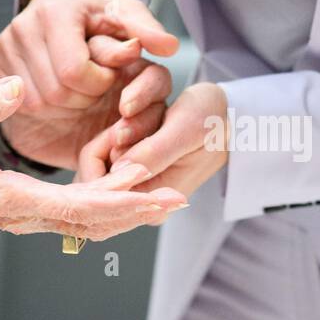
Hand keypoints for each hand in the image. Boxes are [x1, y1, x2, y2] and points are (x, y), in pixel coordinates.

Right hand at [0, 0, 178, 171]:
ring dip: (64, 103)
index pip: (74, 72)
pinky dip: (43, 104)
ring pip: (36, 102)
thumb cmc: (99, 11)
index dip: (98, 82)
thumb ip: (146, 30)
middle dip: (84, 96)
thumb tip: (169, 46)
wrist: (62, 2)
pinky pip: (19, 103)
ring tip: (77, 84)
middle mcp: (22, 26)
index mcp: (56, 11)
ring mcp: (3, 44)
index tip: (108, 72)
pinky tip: (57, 86)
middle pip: (55, 92)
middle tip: (95, 82)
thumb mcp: (126, 12)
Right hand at [0, 75, 186, 238]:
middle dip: (137, 212)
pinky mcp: (23, 207)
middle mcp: (25, 215)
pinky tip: (123, 190)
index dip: (122, 201)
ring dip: (124, 211)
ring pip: (86, 221)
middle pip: (93, 221)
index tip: (158, 194)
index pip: (79, 206)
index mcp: (12, 201)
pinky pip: (72, 211)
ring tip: (162, 197)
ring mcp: (25, 215)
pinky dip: (102, 204)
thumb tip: (19, 86)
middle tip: (178, 198)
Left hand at [87, 82, 229, 202]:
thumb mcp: (187, 129)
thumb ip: (155, 152)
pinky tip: (133, 118)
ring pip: (99, 162)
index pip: (103, 190)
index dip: (103, 154)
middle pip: (95, 177)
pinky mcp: (131, 171)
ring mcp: (135, 188)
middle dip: (108, 142)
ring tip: (139, 117)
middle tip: (132, 118)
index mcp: (156, 204)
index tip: (122, 129)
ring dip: (114, 133)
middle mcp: (141, 202)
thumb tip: (118, 170)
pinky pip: (104, 153)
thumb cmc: (212, 120)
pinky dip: (114, 132)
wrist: (224, 115)